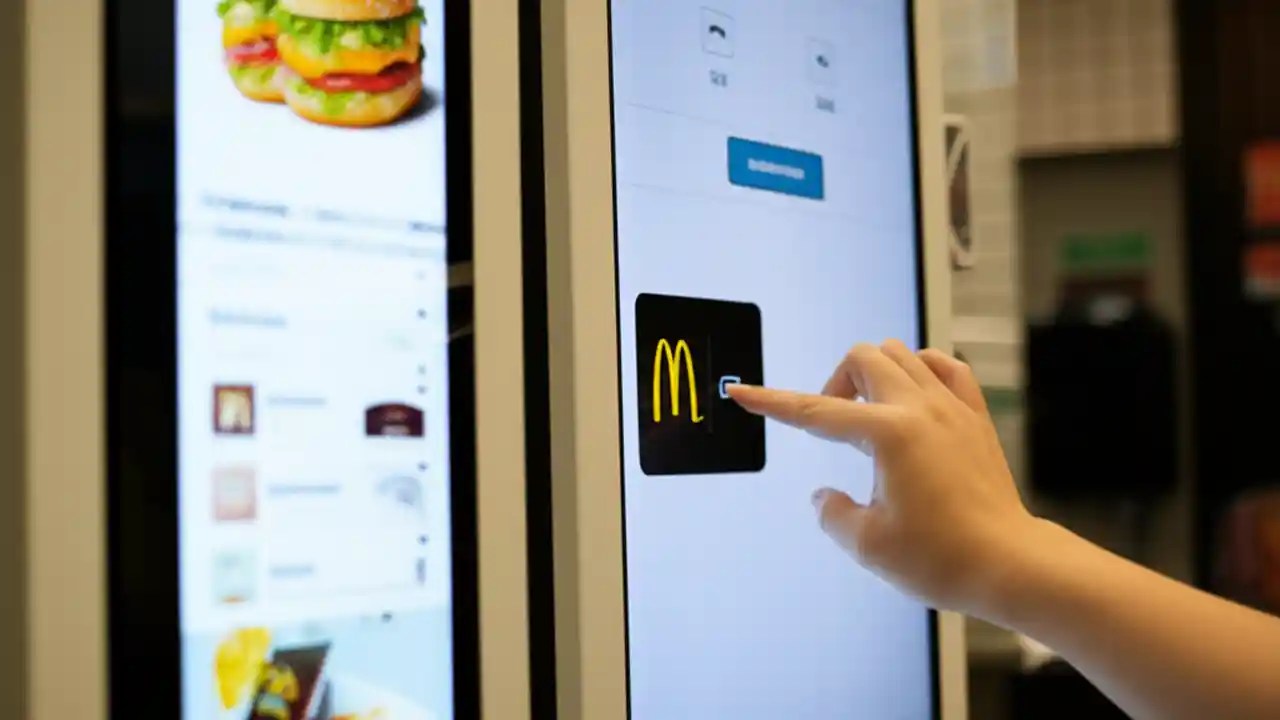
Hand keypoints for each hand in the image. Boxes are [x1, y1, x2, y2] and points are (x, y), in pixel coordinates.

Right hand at [728, 341, 1041, 617]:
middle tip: (834, 427)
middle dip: (835, 384)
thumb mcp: (868, 544)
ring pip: (902, 353)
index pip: (815, 412)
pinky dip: (921, 370)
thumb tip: (825, 497)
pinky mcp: (976, 418)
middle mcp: (921, 409)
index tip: (743, 392)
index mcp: (888, 434)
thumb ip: (833, 513)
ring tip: (872, 417)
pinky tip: (913, 398)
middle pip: (863, 358)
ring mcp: (953, 408)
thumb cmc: (942, 558)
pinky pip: (946, 366)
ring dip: (874, 373)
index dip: (771, 403)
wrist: (1010, 564)